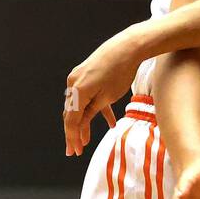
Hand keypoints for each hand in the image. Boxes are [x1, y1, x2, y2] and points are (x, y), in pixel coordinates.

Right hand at [64, 25, 144, 155]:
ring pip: (80, 105)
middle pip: (72, 113)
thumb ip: (92, 111)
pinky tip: (110, 123)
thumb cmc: (120, 72)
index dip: (72, 137)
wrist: (128, 46)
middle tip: (76, 150)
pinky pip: (89, 95)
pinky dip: (96, 108)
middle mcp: (73, 84)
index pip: (71, 120)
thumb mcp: (107, 97)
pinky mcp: (88, 74)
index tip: (73, 151)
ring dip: (85, 122)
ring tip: (87, 140)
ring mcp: (79, 77)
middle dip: (75, 132)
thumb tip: (80, 122)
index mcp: (77, 91)